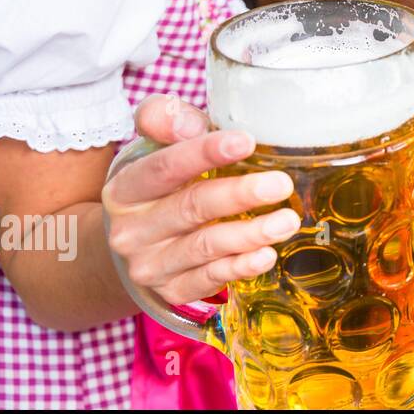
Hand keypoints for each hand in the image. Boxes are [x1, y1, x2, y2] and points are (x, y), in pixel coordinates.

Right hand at [103, 96, 299, 306]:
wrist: (134, 245)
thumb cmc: (160, 186)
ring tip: (286, 220)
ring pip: (204, 246)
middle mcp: (133, 229)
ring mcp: (151, 264)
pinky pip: (208, 279)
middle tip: (281, 184)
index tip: (245, 141)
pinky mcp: (172, 291)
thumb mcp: (156, 149)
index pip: (164, 168)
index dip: (204, 153)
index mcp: (127, 188)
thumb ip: (168, 122)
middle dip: (238, 195)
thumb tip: (188, 123)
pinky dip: (239, 267)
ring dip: (249, 234)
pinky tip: (266, 255)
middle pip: (190, 208)